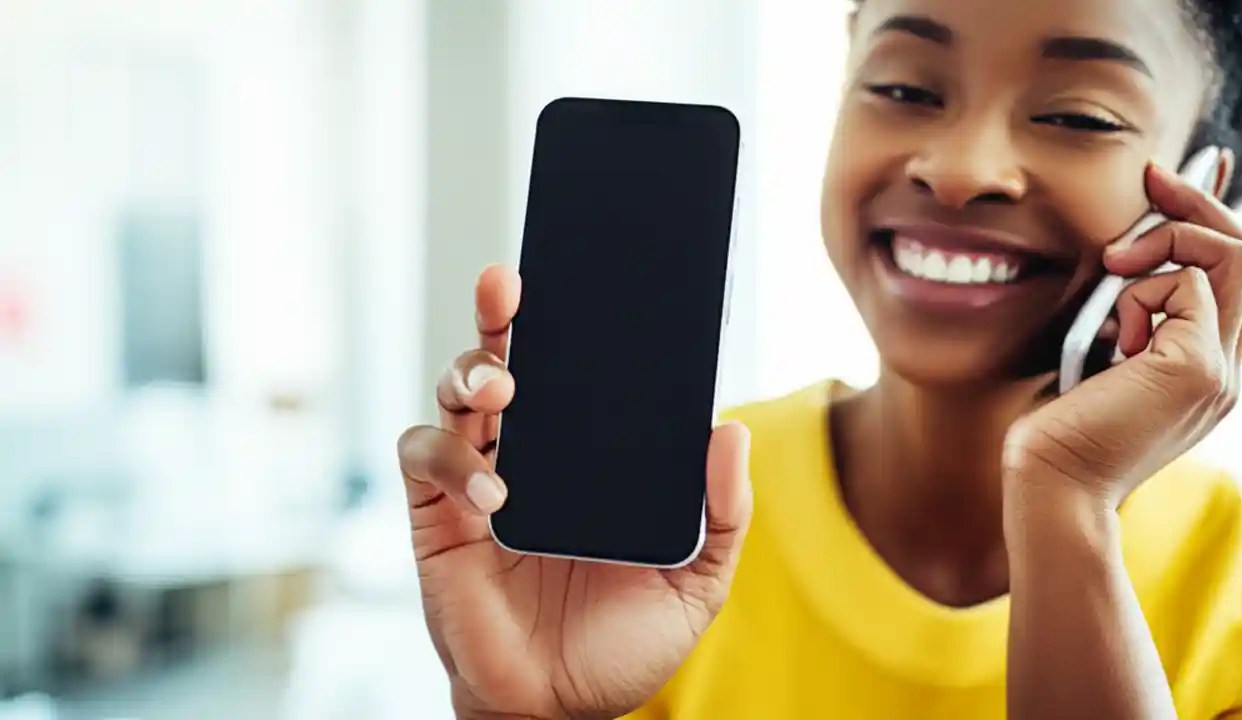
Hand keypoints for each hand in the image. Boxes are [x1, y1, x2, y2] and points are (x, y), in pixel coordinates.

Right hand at [398, 265, 752, 719]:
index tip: (587, 280)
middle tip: (511, 288)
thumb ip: (721, 513)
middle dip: (502, 315)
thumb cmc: (622, 643)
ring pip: (457, 393)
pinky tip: (493, 495)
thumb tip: (730, 429)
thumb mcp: (695, 580)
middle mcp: (532, 454)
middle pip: (508, 360)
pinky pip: (423, 458)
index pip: (579, 374)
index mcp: (589, 457)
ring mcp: (480, 479)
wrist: (559, 708)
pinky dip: (449, 461)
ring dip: (471, 373)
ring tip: (502, 386)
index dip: (576, 324)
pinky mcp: (437, 516)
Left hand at [1004, 156, 1241, 507]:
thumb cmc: (1057, 427)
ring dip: (1166, 245)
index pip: (1239, 278)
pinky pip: (1187, 284)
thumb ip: (1126, 315)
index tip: (1173, 180)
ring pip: (1234, 258)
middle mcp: (1227, 369)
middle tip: (1151, 177)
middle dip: (1202, 205)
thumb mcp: (1098, 356)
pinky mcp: (1198, 367)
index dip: (1216, 219)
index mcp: (1206, 367)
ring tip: (1112, 275)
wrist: (1050, 483)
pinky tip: (1109, 334)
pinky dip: (1139, 290)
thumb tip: (1123, 260)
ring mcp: (1221, 370)